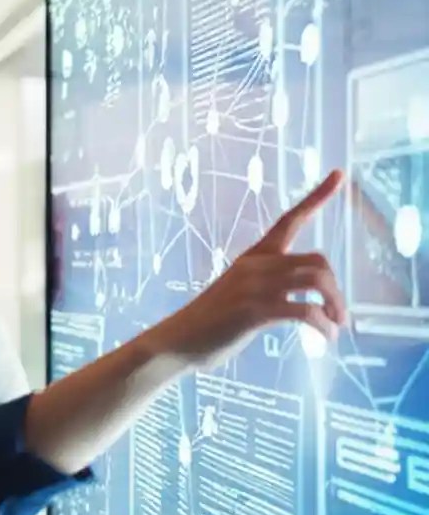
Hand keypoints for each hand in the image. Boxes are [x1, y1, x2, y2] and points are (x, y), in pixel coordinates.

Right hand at [148, 169, 346, 368]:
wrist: (176, 341)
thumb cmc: (208, 323)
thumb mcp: (237, 293)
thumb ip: (265, 286)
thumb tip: (300, 300)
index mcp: (252, 257)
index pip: (289, 219)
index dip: (317, 196)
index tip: (339, 174)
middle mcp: (255, 266)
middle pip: (317, 261)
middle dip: (336, 288)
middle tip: (338, 315)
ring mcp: (254, 287)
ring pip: (316, 280)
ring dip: (335, 305)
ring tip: (336, 326)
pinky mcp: (255, 311)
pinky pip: (305, 311)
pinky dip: (323, 325)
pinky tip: (325, 337)